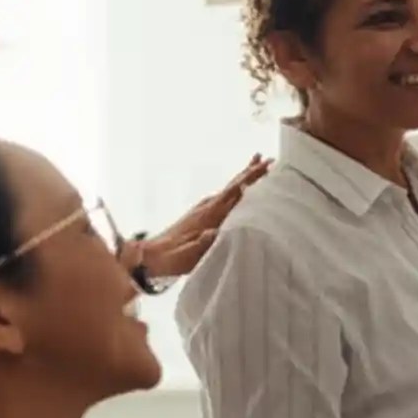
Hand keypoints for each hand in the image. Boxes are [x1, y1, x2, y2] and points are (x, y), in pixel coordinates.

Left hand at [135, 154, 271, 277]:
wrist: (150, 256)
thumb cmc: (172, 258)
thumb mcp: (189, 254)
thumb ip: (203, 243)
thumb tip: (216, 232)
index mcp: (208, 214)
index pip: (233, 192)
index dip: (250, 178)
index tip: (265, 166)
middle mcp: (207, 206)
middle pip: (232, 185)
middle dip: (250, 172)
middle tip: (267, 159)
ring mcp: (202, 208)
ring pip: (228, 189)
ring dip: (243, 178)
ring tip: (255, 166)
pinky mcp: (200, 214)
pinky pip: (223, 196)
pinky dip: (234, 189)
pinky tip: (237, 190)